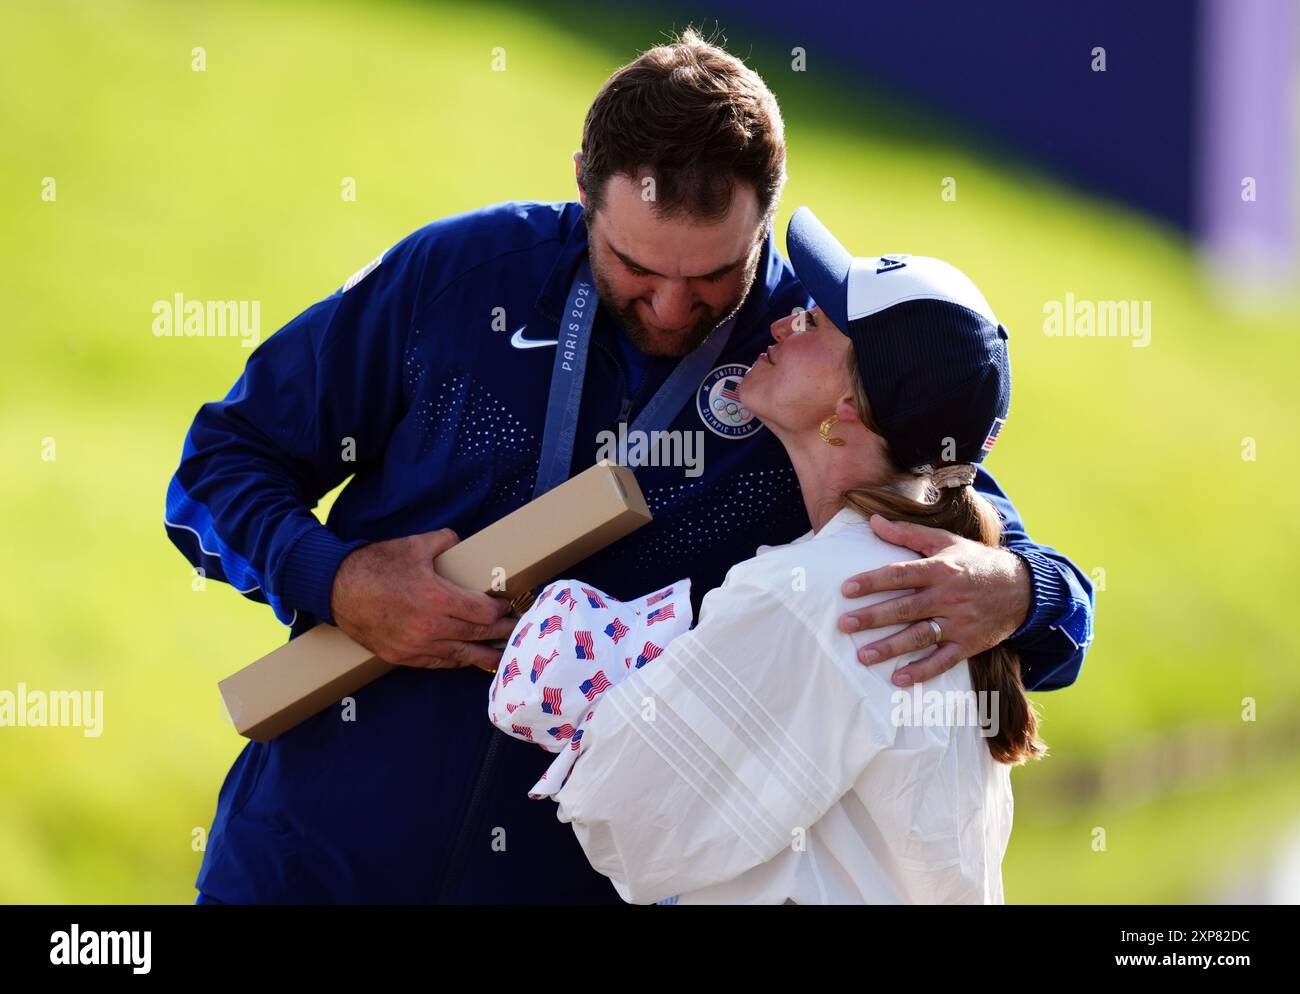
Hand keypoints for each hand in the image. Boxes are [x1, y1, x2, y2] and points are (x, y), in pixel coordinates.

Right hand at [330, 528, 516, 669]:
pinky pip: (440, 664)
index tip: (509, 604)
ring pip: (462, 656)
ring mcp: (415, 647)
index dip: (501, 610)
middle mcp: (429, 628)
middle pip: (479, 635)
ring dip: (486, 653)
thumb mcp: (414, 545)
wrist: (335, 589)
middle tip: (517, 628)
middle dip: (502, 632)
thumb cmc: (375, 565)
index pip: (484, 613)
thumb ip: (445, 541)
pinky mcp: (402, 657)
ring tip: (504, 652)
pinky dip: (458, 660)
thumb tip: (460, 541)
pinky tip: (470, 656)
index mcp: (436, 598)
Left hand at [838, 514, 1030, 685]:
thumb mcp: (945, 540)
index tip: (846, 589)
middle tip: (844, 624)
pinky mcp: (969, 644)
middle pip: (905, 608)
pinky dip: (922, 671)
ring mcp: (959, 622)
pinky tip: (898, 679)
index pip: (900, 573)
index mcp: (940, 568)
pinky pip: (943, 661)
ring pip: (921, 636)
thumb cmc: (975, 561)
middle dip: (873, 617)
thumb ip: (907, 533)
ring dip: (891, 648)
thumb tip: (873, 520)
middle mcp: (948, 596)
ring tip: (863, 656)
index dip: (872, 581)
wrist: (1023, 588)